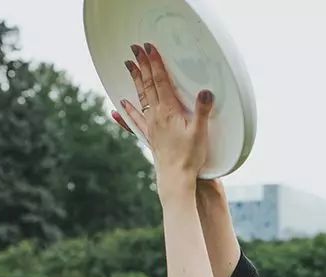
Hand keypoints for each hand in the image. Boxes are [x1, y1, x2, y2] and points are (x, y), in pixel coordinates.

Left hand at [119, 43, 214, 190]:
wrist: (176, 179)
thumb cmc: (190, 158)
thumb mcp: (201, 133)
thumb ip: (202, 111)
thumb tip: (206, 92)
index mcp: (168, 112)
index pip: (160, 81)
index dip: (155, 63)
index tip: (149, 48)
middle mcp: (156, 117)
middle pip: (147, 86)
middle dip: (142, 66)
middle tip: (135, 49)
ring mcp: (151, 127)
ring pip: (140, 98)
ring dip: (135, 81)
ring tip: (128, 66)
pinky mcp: (150, 137)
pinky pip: (136, 120)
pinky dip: (128, 111)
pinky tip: (119, 106)